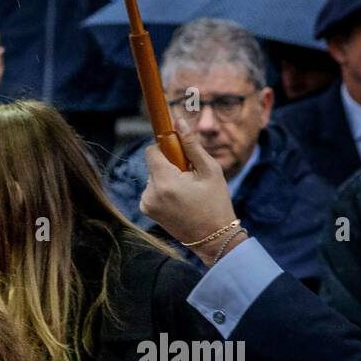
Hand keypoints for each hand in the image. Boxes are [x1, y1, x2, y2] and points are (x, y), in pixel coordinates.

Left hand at [139, 119, 247, 267]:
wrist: (211, 238)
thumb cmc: (215, 202)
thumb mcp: (209, 170)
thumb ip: (192, 145)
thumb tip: (179, 122)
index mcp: (164, 182)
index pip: (151, 151)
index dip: (164, 145)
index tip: (177, 146)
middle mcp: (150, 193)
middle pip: (154, 164)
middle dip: (171, 163)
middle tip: (190, 175)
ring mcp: (146, 204)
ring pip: (153, 176)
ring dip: (168, 176)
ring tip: (187, 190)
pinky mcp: (146, 210)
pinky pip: (152, 189)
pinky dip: (164, 188)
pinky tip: (180, 198)